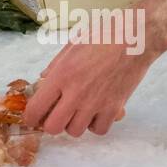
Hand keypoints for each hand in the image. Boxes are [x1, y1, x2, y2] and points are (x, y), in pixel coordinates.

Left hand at [23, 38, 151, 136]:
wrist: (136, 37)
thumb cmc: (104, 34)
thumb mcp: (73, 44)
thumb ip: (55, 65)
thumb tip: (43, 79)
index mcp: (62, 75)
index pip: (36, 108)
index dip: (31, 117)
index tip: (33, 117)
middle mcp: (76, 93)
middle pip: (53, 128)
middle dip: (51, 124)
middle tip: (56, 114)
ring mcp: (96, 103)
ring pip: (75, 132)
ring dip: (74, 124)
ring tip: (78, 112)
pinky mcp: (114, 108)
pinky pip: (99, 130)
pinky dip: (96, 125)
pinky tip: (96, 113)